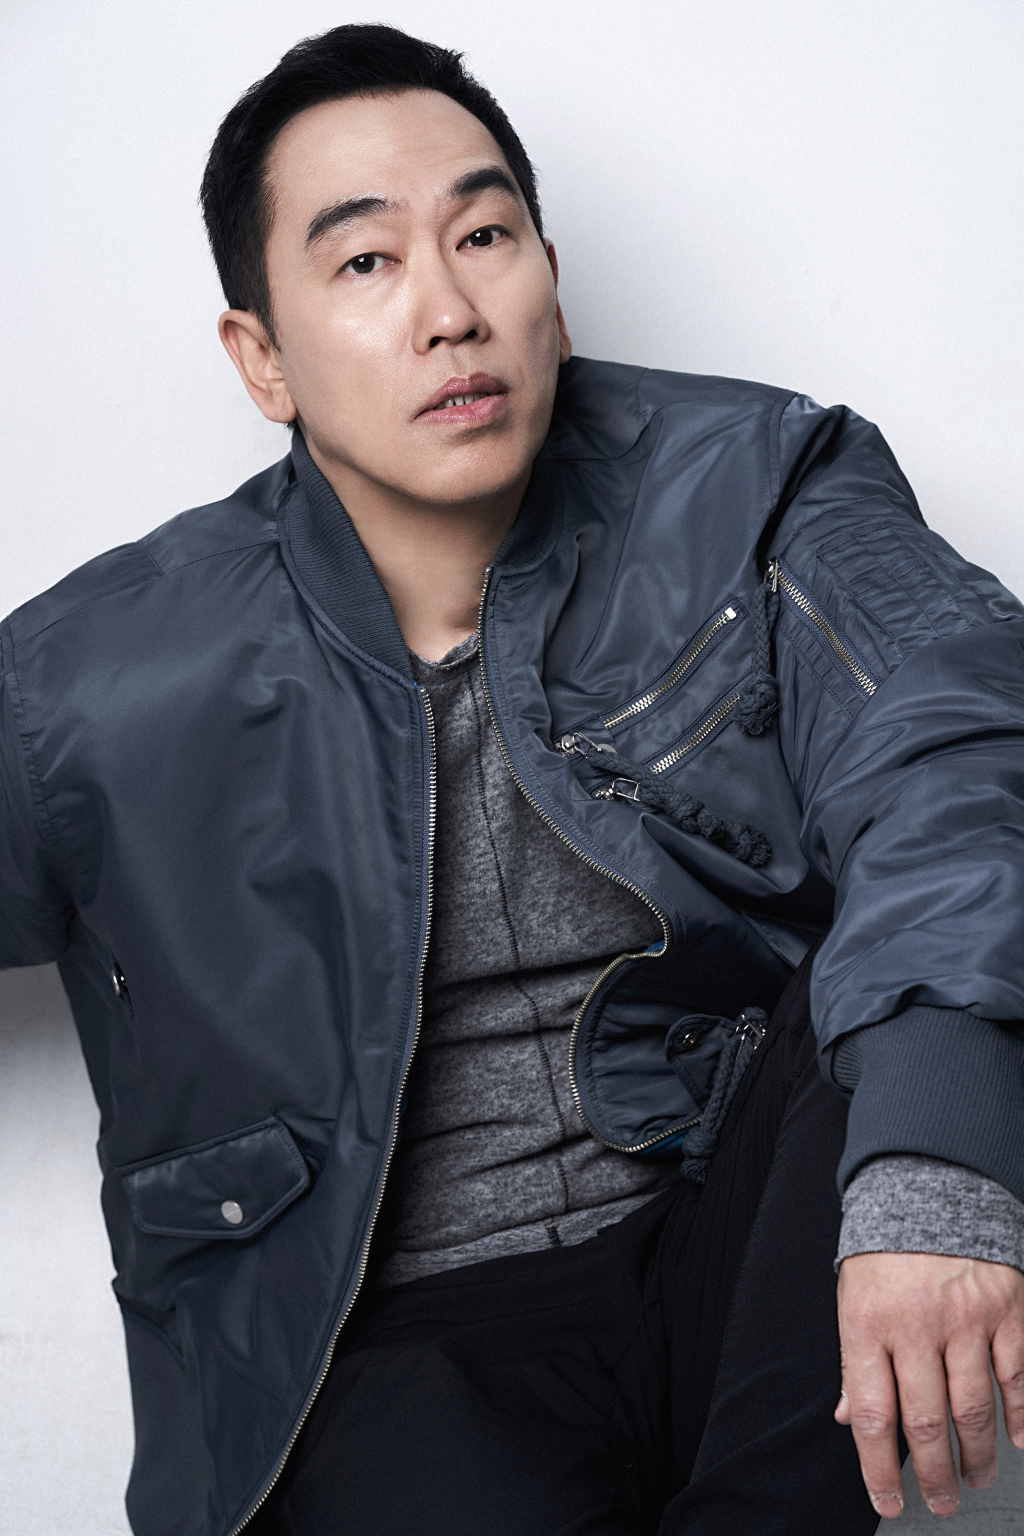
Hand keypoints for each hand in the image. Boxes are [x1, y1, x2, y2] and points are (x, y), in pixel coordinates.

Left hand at [836, 1252, 1023, 1517]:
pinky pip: (1016, 1376)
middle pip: (924, 1422)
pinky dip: (1019, 1415)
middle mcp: (915, 1324)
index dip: (878, 1469)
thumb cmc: (886, 1244)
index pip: (871, 1414)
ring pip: (973, 1409)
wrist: (928, 1181)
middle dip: (932, 1475)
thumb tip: (848, 1417)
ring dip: (975, 1456)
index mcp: (867, 1323)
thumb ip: (853, 1360)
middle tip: (939, 1501)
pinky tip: (1016, 1439)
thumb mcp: (853, 1295)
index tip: (887, 1499)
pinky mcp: (1005, 1309)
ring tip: (973, 1477)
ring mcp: (964, 1318)